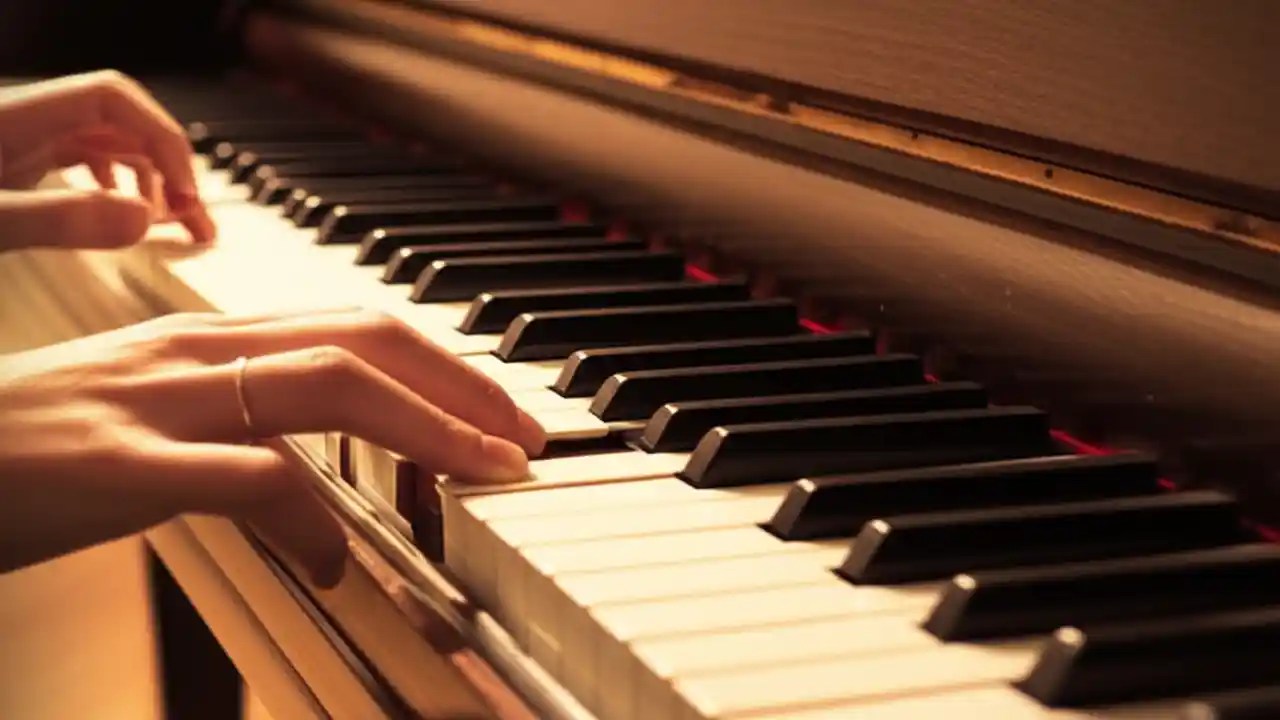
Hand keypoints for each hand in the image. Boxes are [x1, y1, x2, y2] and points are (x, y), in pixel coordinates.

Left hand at [0, 70, 215, 249]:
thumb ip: (59, 217)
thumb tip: (140, 220)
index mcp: (19, 117)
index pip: (113, 99)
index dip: (160, 137)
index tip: (183, 192)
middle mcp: (30, 121)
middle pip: (121, 125)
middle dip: (167, 166)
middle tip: (194, 216)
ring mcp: (26, 140)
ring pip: (110, 145)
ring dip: (151, 180)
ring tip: (177, 224)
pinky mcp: (21, 161)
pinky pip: (88, 160)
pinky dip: (121, 185)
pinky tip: (127, 210)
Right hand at [0, 309, 545, 586]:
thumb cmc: (29, 447)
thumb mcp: (149, 419)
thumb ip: (236, 432)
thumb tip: (314, 490)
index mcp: (206, 337)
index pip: (354, 326)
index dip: (441, 363)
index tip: (498, 408)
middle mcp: (194, 352)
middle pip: (362, 341)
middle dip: (460, 386)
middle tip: (524, 438)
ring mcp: (157, 402)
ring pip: (325, 387)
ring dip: (423, 430)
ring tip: (481, 477)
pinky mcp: (120, 463)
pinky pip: (244, 476)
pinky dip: (310, 520)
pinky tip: (337, 565)